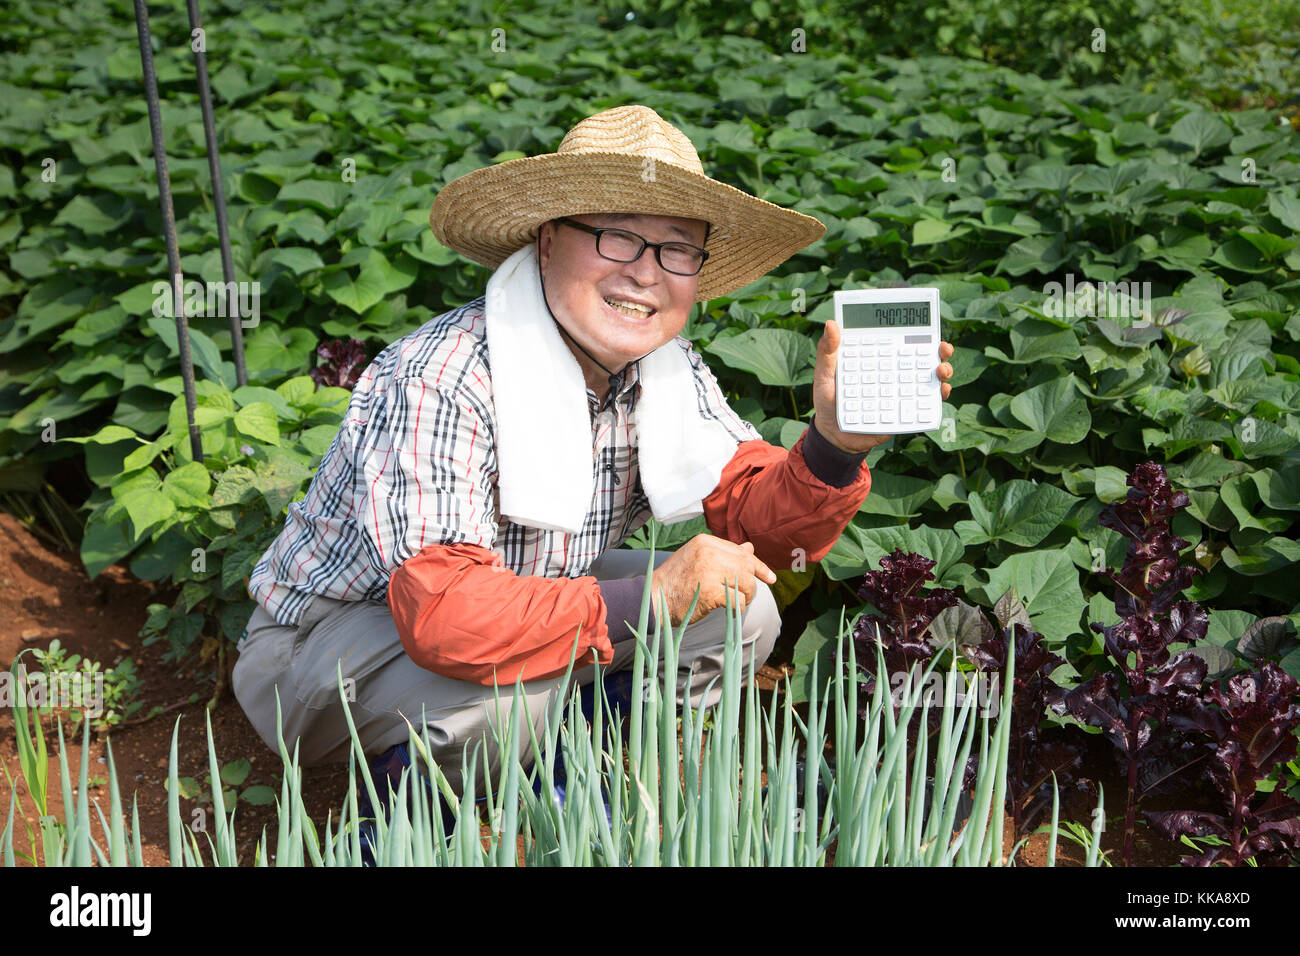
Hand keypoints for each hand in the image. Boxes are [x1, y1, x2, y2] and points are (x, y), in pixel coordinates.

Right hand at [649, 536, 777, 627]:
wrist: (652, 599)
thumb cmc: (676, 582)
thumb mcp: (698, 559)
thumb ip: (723, 554)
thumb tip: (750, 548)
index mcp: (705, 542)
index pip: (741, 552)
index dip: (759, 566)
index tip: (770, 578)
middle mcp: (708, 552)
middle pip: (747, 567)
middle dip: (751, 584)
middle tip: (744, 596)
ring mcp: (709, 571)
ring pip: (746, 584)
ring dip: (744, 597)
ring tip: (733, 603)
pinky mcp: (710, 591)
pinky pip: (738, 601)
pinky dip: (738, 608)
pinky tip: (730, 611)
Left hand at [811, 321, 954, 453]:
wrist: (835, 437)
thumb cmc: (828, 402)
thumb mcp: (824, 375)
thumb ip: (827, 352)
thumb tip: (831, 324)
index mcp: (877, 359)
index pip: (899, 341)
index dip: (916, 332)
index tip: (928, 327)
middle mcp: (893, 372)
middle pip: (922, 357)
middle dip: (938, 350)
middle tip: (942, 348)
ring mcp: (901, 391)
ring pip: (929, 378)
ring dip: (942, 371)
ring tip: (941, 371)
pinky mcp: (904, 411)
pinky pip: (925, 404)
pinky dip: (936, 397)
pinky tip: (940, 392)